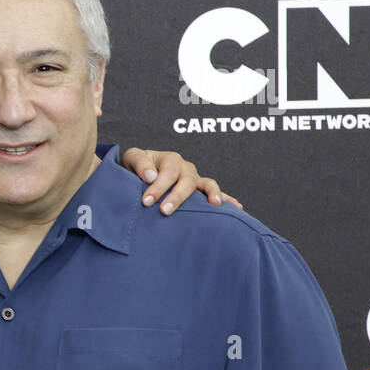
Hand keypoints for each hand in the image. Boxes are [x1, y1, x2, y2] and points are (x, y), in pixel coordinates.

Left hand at [121, 148, 243, 214]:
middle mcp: (185, 168)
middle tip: (165, 211)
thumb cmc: (136, 167)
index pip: (168, 172)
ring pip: (207, 184)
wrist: (137, 173)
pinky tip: (237, 208)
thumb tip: (151, 176)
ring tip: (214, 204)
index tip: (146, 201)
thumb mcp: (132, 159)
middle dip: (177, 196)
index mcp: (170, 159)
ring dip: (211, 194)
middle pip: (187, 180)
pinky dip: (226, 199)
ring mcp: (194, 179)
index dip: (158, 186)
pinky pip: (215, 193)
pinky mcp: (199, 190)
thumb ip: (139, 163)